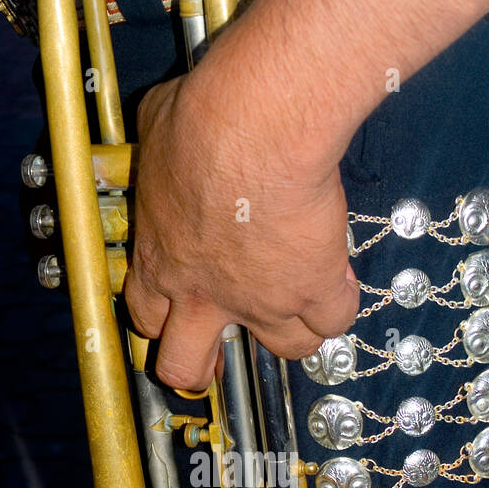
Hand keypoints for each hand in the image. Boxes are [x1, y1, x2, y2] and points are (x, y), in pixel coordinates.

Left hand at [125, 70, 358, 391]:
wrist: (256, 127)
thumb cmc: (204, 120)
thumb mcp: (157, 130)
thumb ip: (163, 154)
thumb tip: (168, 125)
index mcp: (159, 259)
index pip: (147, 317)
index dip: (164, 320)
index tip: (180, 311)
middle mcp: (203, 294)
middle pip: (186, 367)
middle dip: (200, 366)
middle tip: (220, 353)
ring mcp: (260, 301)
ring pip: (284, 350)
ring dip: (294, 328)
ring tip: (303, 299)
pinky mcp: (311, 290)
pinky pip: (334, 321)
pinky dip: (341, 302)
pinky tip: (340, 276)